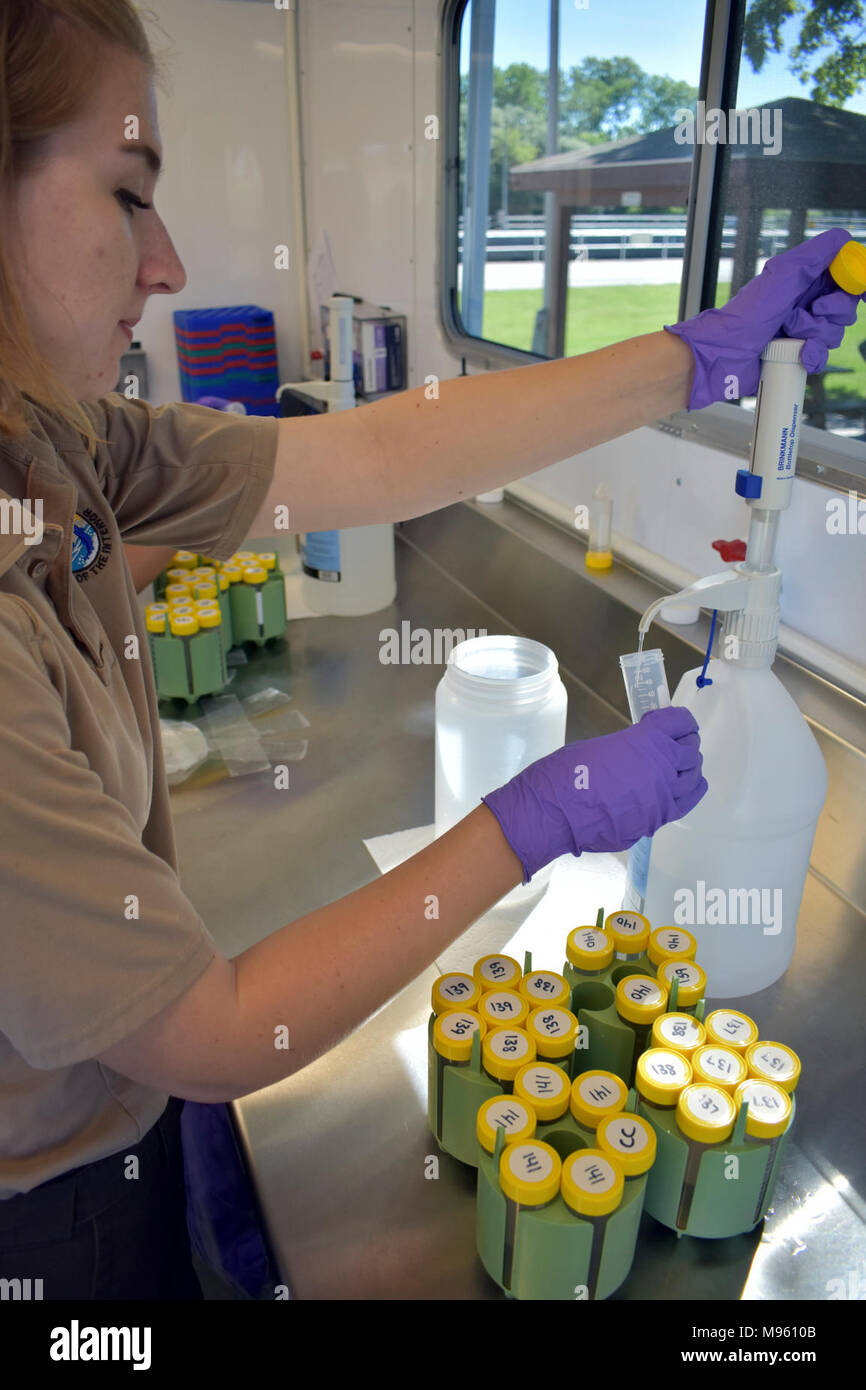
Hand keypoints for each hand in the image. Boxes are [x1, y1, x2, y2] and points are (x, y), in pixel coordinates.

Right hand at [481, 706, 706, 883]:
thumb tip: (638, 755)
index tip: (667, 722)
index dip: (677, 720)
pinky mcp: (658, 820)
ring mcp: (664, 796)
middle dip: (684, 743)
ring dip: (688, 768)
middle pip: (691, 749)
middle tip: (672, 744)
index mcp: (648, 739)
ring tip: (677, 767)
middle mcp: (664, 766)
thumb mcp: (603, 746)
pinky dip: (690, 792)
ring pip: (694, 777)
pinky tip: (683, 789)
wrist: (555, 811)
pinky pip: (687, 803)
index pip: (680, 721)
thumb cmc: (568, 771)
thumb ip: (630, 748)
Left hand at [664, 226, 863, 409]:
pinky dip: (813, 357)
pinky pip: (821, 357)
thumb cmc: (746, 314)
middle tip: (813, 311)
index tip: (858, 289)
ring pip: (834, 333)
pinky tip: (800, 355)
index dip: (854, 282)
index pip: (843, 277)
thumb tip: (843, 237)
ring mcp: (801, 331)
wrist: (723, 355)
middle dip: (833, 311)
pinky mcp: (796, 355)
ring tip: (789, 331)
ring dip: (816, 334)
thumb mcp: (782, 276)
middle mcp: (804, 303)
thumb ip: (814, 256)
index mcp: (803, 280)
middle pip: (845, 307)